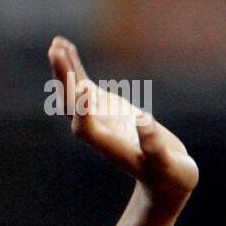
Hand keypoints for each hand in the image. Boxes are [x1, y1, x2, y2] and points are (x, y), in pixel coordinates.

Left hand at [48, 36, 198, 212]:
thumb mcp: (169, 166)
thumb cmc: (170, 176)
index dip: (82, 111)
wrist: (163, 182)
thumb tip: (143, 123)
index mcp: (112, 147)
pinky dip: (74, 67)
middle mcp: (99, 132)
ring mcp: (99, 119)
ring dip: (64, 70)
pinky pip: (83, 85)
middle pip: (73, 108)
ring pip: (73, 94)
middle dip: (65, 81)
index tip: (83, 88)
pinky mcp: (103, 108)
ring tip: (55, 44)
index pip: (87, 131)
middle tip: (55, 52)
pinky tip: (64, 46)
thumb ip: (155, 148)